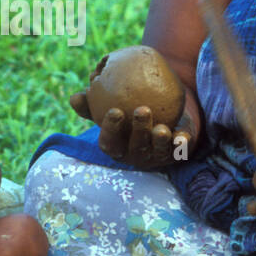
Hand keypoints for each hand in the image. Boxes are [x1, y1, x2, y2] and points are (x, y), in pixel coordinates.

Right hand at [78, 102, 194, 170]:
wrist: (164, 116)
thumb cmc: (129, 112)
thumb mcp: (112, 107)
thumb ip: (92, 103)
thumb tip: (74, 98)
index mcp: (117, 146)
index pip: (110, 142)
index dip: (111, 129)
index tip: (116, 111)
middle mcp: (135, 155)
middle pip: (136, 147)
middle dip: (138, 131)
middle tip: (142, 110)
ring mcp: (156, 157)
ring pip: (157, 151)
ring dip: (159, 140)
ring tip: (161, 127)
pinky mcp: (176, 154)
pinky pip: (179, 151)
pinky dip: (180, 145)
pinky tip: (181, 136)